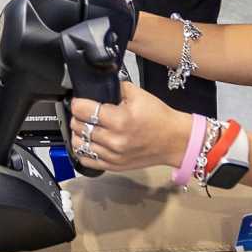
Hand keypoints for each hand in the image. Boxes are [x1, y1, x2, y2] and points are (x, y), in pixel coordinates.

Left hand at [67, 86, 194, 172]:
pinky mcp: (113, 166)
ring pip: (78, 144)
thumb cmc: (158, 117)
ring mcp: (112, 156)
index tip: (80, 100)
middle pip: (78, 126)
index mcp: (119, 119)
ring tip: (85, 126)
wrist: (174, 141)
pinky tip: (88, 142)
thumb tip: (98, 86)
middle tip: (84, 112)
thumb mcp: (139, 94)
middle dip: (77, 116)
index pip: (82, 110)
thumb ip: (116, 88)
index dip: (78, 102)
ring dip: (78, 133)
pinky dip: (82, 150)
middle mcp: (113, 140)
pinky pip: (86, 160)